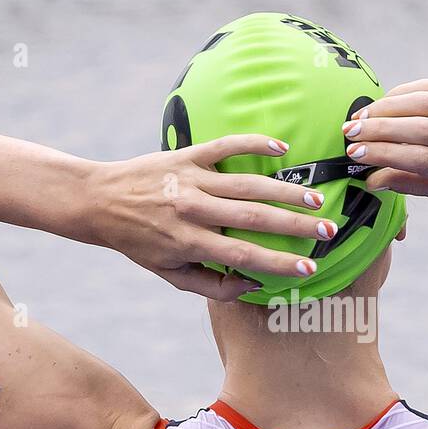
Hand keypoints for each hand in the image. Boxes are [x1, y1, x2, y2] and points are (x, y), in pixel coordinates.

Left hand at [89, 135, 334, 299]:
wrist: (99, 201)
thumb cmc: (139, 242)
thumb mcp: (170, 273)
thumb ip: (212, 285)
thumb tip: (254, 284)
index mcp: (188, 241)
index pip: (244, 254)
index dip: (280, 261)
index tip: (309, 266)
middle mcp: (192, 208)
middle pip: (254, 217)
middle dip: (295, 224)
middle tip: (328, 229)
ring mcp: (191, 178)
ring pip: (247, 183)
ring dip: (285, 190)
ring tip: (315, 198)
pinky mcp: (186, 154)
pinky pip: (227, 146)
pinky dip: (255, 143)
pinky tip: (282, 148)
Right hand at [342, 80, 427, 200]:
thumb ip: (414, 185)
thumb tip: (372, 180)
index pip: (421, 159)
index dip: (385, 154)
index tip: (356, 153)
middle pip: (420, 129)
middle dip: (379, 129)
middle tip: (349, 132)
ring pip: (424, 103)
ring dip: (387, 107)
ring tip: (361, 115)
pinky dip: (406, 92)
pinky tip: (386, 101)